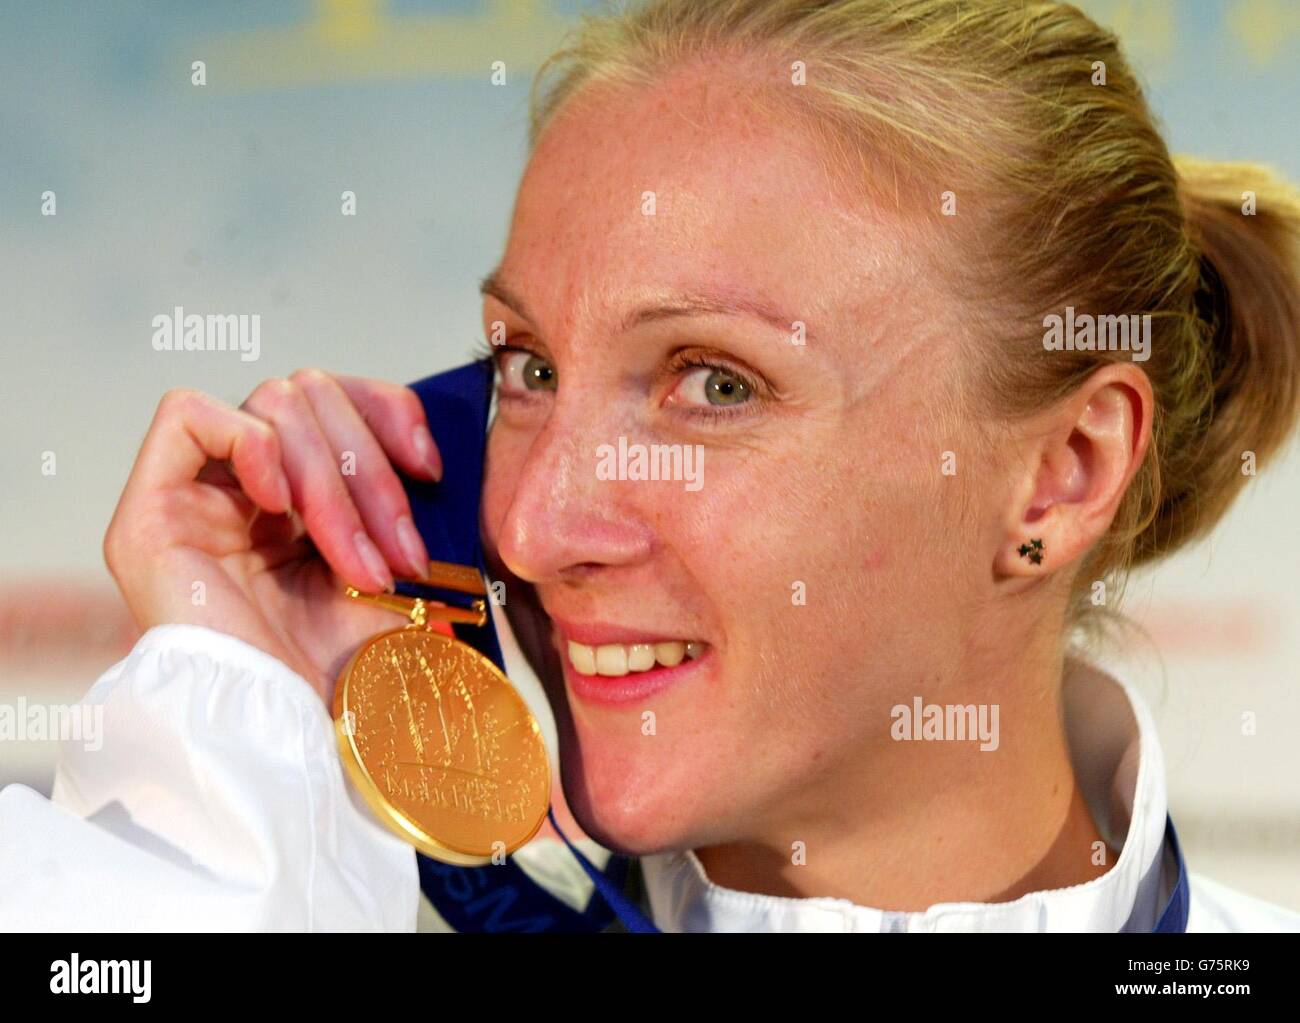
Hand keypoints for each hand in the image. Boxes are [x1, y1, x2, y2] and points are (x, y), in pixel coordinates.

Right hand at [103, 369, 445, 701]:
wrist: (288, 735)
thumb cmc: (335, 676)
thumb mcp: (391, 579)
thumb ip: (402, 509)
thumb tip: (448, 469)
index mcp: (300, 494)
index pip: (336, 394)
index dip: (387, 411)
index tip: (429, 469)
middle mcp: (246, 485)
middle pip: (309, 394)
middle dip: (370, 468)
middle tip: (401, 553)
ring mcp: (195, 494)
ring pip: (271, 403)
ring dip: (331, 480)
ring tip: (353, 560)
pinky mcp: (150, 510)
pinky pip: (187, 414)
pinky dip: (252, 444)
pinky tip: (280, 506)